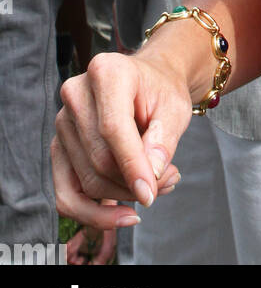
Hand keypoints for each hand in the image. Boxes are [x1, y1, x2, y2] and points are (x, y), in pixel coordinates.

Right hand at [52, 50, 189, 230]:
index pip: (112, 128)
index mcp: (106, 72)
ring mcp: (62, 121)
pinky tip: (121, 215)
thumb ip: (164, 140)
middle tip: (169, 180)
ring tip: (157, 184)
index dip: (132, 165)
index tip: (151, 193)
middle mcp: (76, 94)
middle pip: (100, 159)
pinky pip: (67, 195)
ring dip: (124, 195)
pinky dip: (94, 213)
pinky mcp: (59, 146)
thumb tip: (150, 177)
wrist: (148, 82)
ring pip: (88, 181)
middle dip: (135, 183)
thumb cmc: (162, 92)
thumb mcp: (175, 108)